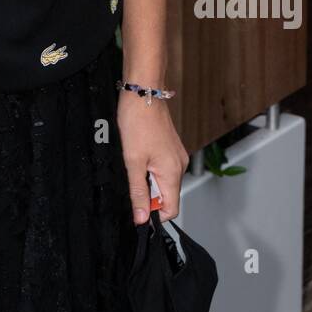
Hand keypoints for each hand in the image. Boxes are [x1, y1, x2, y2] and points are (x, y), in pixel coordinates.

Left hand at [115, 88, 188, 224]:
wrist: (143, 93)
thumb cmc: (138, 123)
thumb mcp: (133, 162)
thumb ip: (138, 192)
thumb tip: (141, 218)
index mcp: (173, 172)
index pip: (172, 209)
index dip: (154, 214)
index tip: (137, 209)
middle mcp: (179, 165)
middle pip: (167, 195)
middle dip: (149, 196)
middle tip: (131, 180)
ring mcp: (176, 155)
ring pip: (164, 181)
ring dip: (148, 180)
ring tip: (134, 165)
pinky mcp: (170, 147)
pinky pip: (162, 168)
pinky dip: (150, 169)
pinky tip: (138, 156)